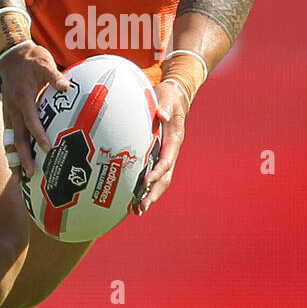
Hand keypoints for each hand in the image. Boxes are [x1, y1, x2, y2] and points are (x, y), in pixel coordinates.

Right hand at [0, 43, 70, 178]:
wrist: (11, 56)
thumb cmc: (31, 60)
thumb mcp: (44, 63)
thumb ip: (55, 76)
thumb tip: (67, 87)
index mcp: (23, 98)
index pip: (31, 121)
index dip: (39, 135)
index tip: (48, 149)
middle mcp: (13, 109)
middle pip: (17, 138)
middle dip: (23, 157)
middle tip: (31, 175)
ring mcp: (8, 113)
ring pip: (10, 141)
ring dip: (13, 159)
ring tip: (17, 179)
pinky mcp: (7, 115)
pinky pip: (8, 137)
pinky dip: (11, 151)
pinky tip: (15, 164)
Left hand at [133, 80, 187, 214]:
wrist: (175, 96)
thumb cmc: (169, 96)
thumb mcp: (167, 97)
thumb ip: (165, 105)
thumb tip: (162, 115)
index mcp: (174, 140)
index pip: (166, 161)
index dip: (157, 173)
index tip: (145, 183)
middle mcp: (170, 151)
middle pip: (164, 178)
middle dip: (153, 194)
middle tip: (140, 208)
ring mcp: (164, 155)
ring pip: (160, 181)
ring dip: (149, 196)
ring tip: (136, 211)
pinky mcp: (157, 155)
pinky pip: (152, 174)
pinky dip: (144, 188)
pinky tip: (132, 198)